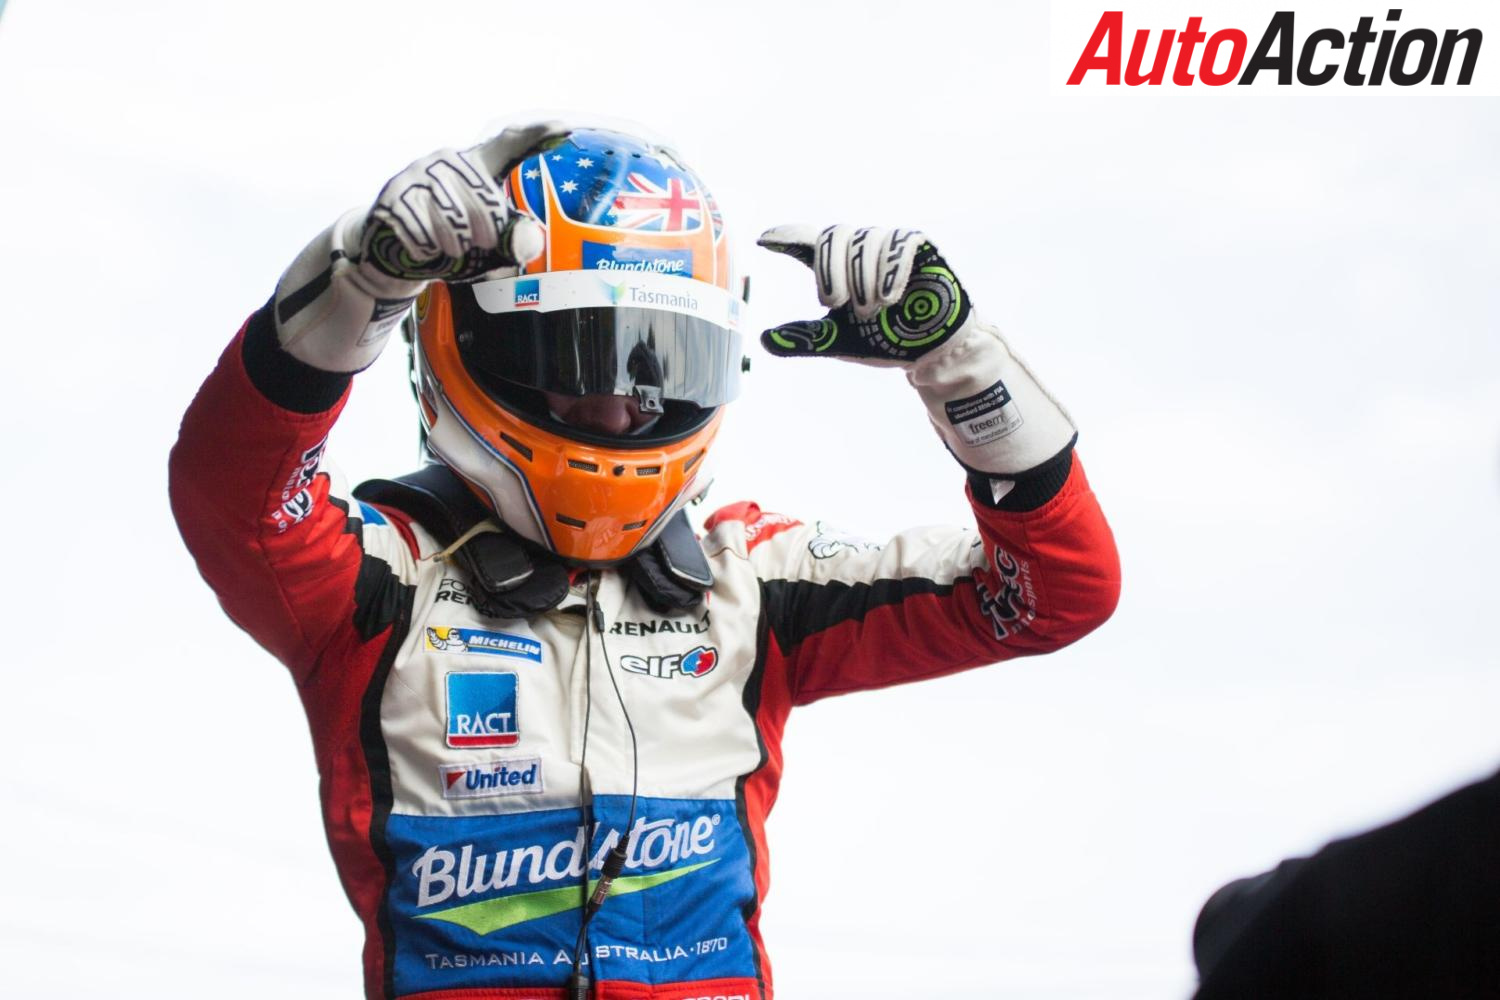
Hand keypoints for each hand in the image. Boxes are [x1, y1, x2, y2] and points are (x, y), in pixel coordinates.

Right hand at [273, 121, 568, 372]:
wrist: (390, 249)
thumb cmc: (450, 240)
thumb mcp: (486, 244)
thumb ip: (512, 241)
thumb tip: (527, 244)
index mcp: (474, 165)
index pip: (508, 146)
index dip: (535, 137)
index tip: (564, 128)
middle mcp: (446, 161)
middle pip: (480, 194)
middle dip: (487, 227)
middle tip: (485, 244)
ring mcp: (415, 175)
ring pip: (448, 214)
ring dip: (455, 242)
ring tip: (455, 250)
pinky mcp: (392, 195)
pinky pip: (418, 227)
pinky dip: (427, 248)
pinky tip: (426, 251)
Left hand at [757, 224, 972, 365]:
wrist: (928, 350)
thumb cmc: (885, 339)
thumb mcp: (839, 341)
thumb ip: (805, 339)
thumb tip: (763, 340)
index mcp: (838, 268)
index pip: (808, 242)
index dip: (786, 236)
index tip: (762, 241)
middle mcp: (860, 250)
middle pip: (833, 235)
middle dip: (831, 271)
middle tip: (837, 304)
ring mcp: (889, 244)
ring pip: (865, 240)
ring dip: (864, 279)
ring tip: (873, 310)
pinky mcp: (918, 245)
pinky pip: (899, 241)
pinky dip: (891, 270)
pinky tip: (890, 297)